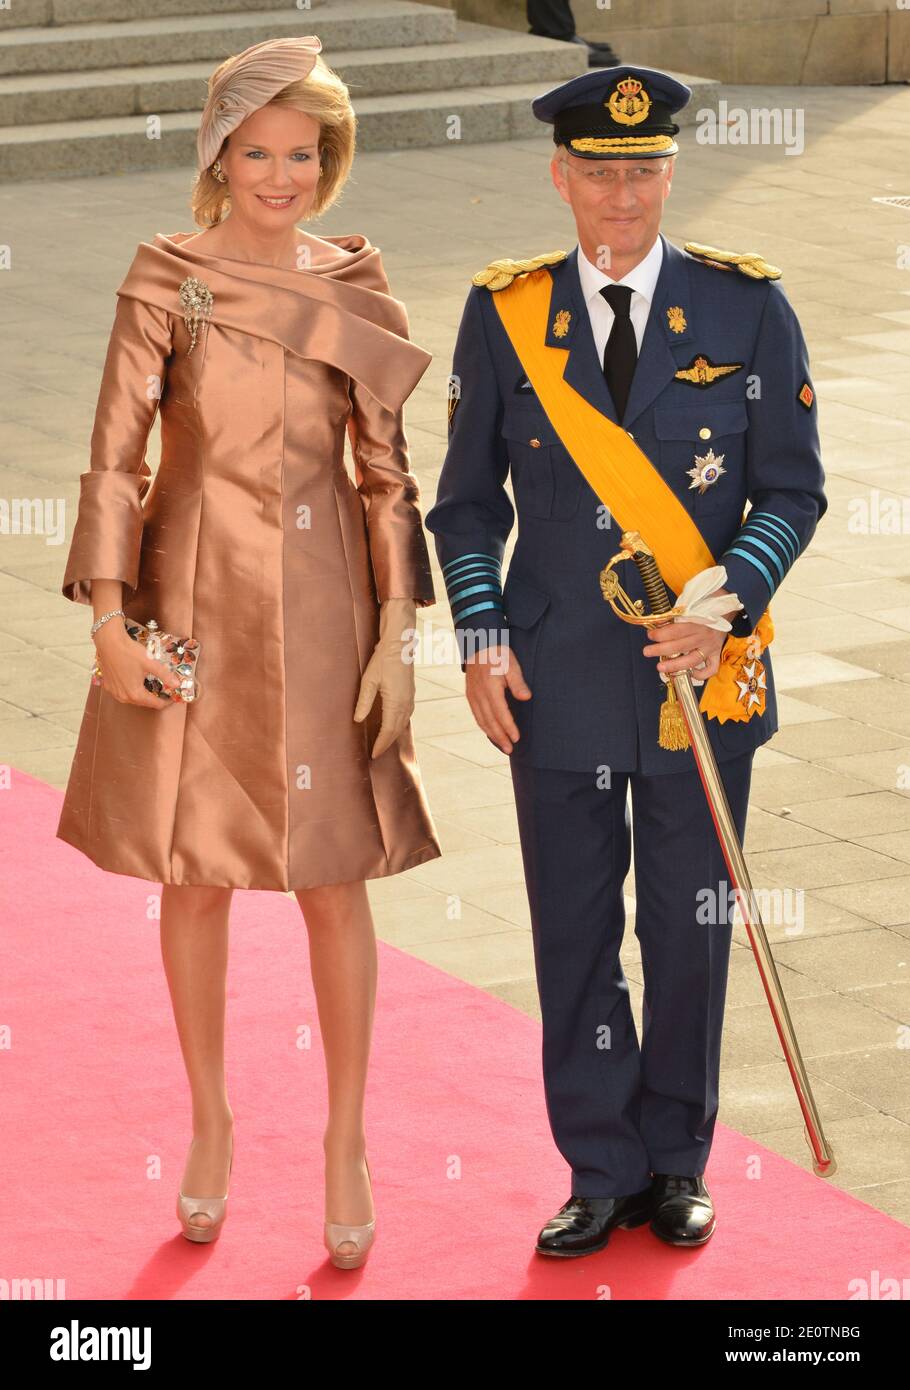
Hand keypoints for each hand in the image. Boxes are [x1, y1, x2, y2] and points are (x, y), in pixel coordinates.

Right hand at [92, 623, 183, 707]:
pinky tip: (135, 683)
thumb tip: (177, 684)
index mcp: (136, 694)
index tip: (173, 697)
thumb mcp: (151, 663)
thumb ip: (165, 675)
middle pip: (144, 703)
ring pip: (132, 699)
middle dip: (155, 698)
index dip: (166, 702)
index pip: (155, 704)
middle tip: (164, 692)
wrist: (109, 642)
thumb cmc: (130, 652)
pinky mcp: (107, 686)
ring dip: (143, 696)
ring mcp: (114, 692)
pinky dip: (131, 691)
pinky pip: (123, 693)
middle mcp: (124, 697)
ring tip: (151, 688)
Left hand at [354, 598, 416, 758]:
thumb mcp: (369, 680)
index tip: (373, 755)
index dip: (381, 744)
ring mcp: (410, 698)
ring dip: (394, 734)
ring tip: (384, 743)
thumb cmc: (384, 659)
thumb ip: (364, 701)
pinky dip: (399, 724)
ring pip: (403, 723)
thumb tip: (358, 719)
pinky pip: (406, 715)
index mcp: (396, 703)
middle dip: (387, 743)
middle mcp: (406, 703)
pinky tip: (394, 724)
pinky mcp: (410, 693)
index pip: (388, 731)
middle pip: (397, 730)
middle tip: (377, 753)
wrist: (400, 643)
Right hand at [464, 643, 530, 753]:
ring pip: (482, 720)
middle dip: (500, 737)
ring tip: (502, 745)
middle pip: (490, 721)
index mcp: (490, 688)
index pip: (500, 714)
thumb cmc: (498, 654)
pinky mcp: (470, 694)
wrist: (479, 643)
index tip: (517, 738)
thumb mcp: (511, 664)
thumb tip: (526, 698)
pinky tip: (490, 732)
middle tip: (510, 749)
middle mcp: (479, 694)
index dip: (508, 728)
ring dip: (492, 735)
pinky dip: (483, 726)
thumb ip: (518, 682)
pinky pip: (476, 714)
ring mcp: (473, 695)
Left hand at [642, 588, 738, 681]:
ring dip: (675, 666)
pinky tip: (690, 674)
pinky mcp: (716, 654)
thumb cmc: (707, 604)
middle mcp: (704, 636)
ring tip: (660, 668)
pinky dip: (701, 674)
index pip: (677, 630)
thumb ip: (679, 609)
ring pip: (692, 660)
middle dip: (661, 650)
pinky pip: (711, 668)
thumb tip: (659, 617)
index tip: (650, 635)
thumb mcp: (694, 601)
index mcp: (698, 621)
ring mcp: (710, 647)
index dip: (662, 633)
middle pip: (680, 646)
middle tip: (647, 651)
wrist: (729, 609)